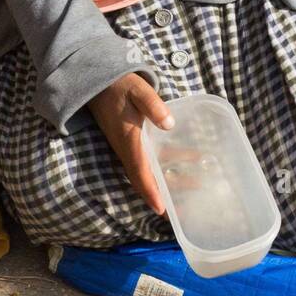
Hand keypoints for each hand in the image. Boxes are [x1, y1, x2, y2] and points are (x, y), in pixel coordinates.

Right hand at [87, 71, 175, 215]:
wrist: (98, 82)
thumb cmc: (120, 85)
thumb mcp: (138, 90)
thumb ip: (153, 105)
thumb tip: (169, 124)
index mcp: (129, 141)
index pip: (139, 172)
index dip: (150, 191)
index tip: (162, 210)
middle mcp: (127, 149)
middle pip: (145, 179)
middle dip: (162, 197)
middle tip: (181, 213)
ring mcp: (129, 146)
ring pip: (149, 171)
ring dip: (169, 180)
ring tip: (196, 186)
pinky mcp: (132, 141)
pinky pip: (149, 161)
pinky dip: (166, 167)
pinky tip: (187, 161)